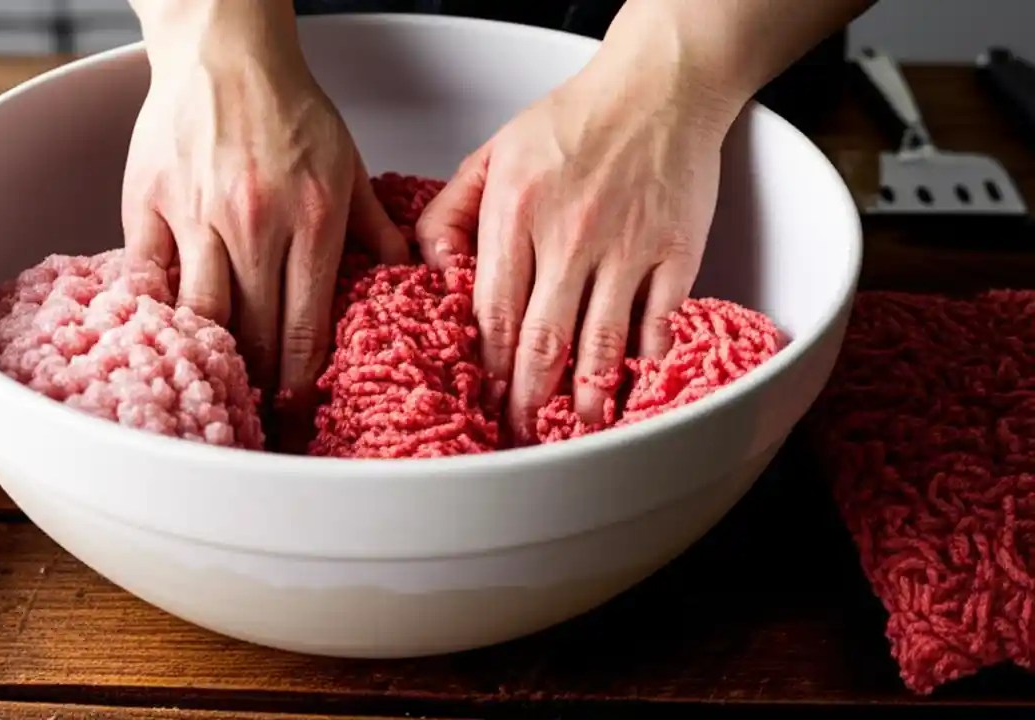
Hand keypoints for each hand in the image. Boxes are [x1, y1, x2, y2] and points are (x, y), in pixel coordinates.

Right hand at [122, 0, 407, 403]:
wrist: (224, 51)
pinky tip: (170, 331)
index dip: (297, 379)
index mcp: (313, 219)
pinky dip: (159, 309)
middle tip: (257, 407)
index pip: (304, 327)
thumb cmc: (290, 109)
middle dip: (257, 379)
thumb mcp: (349, 164)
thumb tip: (411, 277)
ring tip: (216, 377)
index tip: (293, 407)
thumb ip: (376, 228)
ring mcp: (196, 213)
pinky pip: (148, 276)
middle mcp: (255, 223)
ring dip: (210, 353)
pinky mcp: (149, 202)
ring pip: (200, 313)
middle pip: (252, 330)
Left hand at [415, 13, 740, 441]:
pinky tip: (633, 387)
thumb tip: (432, 271)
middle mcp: (571, 234)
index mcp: (517, 211)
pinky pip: (659, 322)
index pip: (495, 310)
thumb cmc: (572, 121)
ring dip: (588, 396)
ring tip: (578, 428)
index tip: (484, 400)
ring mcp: (627, 247)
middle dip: (529, 398)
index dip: (489, 367)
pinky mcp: (676, 252)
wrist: (658, 87)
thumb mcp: (492, 154)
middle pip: (544, 340)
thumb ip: (450, 212)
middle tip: (523, 433)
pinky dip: (645, 360)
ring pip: (602, 343)